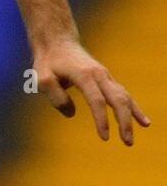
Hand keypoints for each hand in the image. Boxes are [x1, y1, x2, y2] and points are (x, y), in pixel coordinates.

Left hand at [33, 39, 150, 144]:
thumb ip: (55, 96)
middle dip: (124, 121)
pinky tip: (143, 122)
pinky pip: (124, 95)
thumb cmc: (49, 63)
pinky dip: (133, 108)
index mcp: (83, 75)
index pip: (97, 100)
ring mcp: (106, 76)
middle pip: (117, 99)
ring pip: (124, 97)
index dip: (102, 119)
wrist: (58, 43)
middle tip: (127, 142)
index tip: (105, 137)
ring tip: (131, 139)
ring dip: (131, 117)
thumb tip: (71, 113)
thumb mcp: (42, 78)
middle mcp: (99, 75)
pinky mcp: (107, 80)